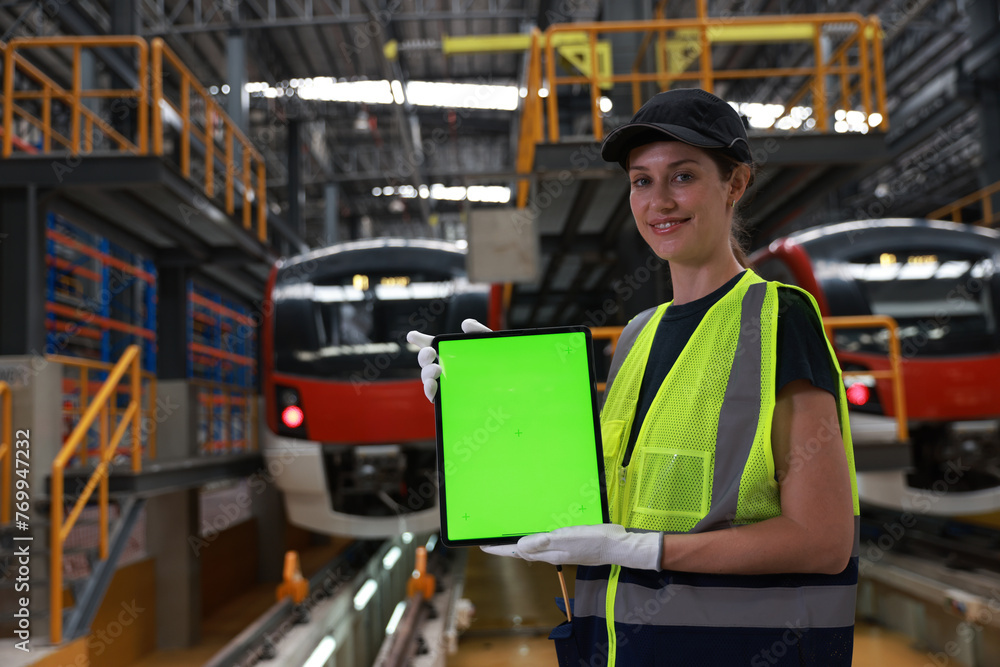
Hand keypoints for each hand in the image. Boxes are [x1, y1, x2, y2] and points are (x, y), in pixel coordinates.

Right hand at [405, 319, 490, 402]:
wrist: (508, 384)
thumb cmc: (497, 365)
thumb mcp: (490, 345)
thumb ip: (479, 331)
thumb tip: (466, 324)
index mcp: (451, 354)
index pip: (432, 345)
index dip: (420, 339)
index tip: (412, 335)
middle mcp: (444, 368)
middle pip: (426, 361)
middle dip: (424, 355)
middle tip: (431, 353)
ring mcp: (445, 384)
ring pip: (427, 378)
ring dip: (426, 373)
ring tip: (436, 370)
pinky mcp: (448, 399)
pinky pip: (433, 396)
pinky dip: (429, 390)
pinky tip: (433, 385)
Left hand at [481, 524, 661, 569]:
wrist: (617, 546)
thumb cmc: (594, 541)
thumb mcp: (567, 538)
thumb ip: (543, 541)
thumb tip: (519, 545)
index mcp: (547, 551)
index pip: (517, 551)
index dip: (499, 549)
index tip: (483, 545)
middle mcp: (550, 552)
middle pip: (522, 550)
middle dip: (506, 546)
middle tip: (491, 539)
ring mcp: (560, 548)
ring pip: (533, 546)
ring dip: (519, 541)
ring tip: (507, 535)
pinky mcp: (568, 543)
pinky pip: (545, 541)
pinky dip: (535, 536)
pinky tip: (537, 530)